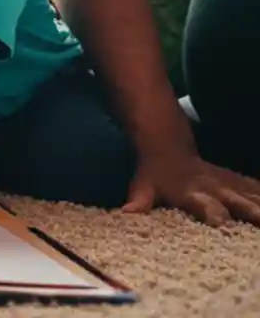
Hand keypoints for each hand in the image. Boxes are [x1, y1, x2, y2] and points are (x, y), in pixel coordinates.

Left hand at [122, 149, 259, 226]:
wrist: (167, 146)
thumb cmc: (154, 174)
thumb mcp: (142, 185)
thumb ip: (138, 200)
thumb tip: (126, 212)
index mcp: (193, 193)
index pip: (206, 205)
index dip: (216, 214)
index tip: (226, 226)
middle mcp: (215, 188)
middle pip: (240, 202)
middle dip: (256, 213)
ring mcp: (230, 183)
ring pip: (256, 196)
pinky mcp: (239, 182)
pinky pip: (259, 189)